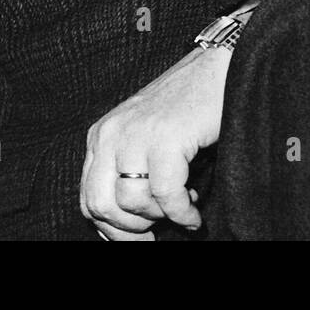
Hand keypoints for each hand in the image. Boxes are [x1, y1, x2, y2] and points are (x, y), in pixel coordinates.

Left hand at [80, 45, 231, 240]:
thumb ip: (127, 171)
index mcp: (101, 135)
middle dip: (131, 231)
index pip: (88, 199)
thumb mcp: (144, 139)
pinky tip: (195, 212)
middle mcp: (111, 133)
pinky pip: (166, 195)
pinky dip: (182, 213)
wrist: (221, 70)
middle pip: (101, 206)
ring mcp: (136, 134)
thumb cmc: (188, 109)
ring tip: (183, 208)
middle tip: (159, 230)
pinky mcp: (165, 137)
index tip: (140, 238)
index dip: (113, 230)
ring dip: (161, 217)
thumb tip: (126, 225)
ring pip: (132, 203)